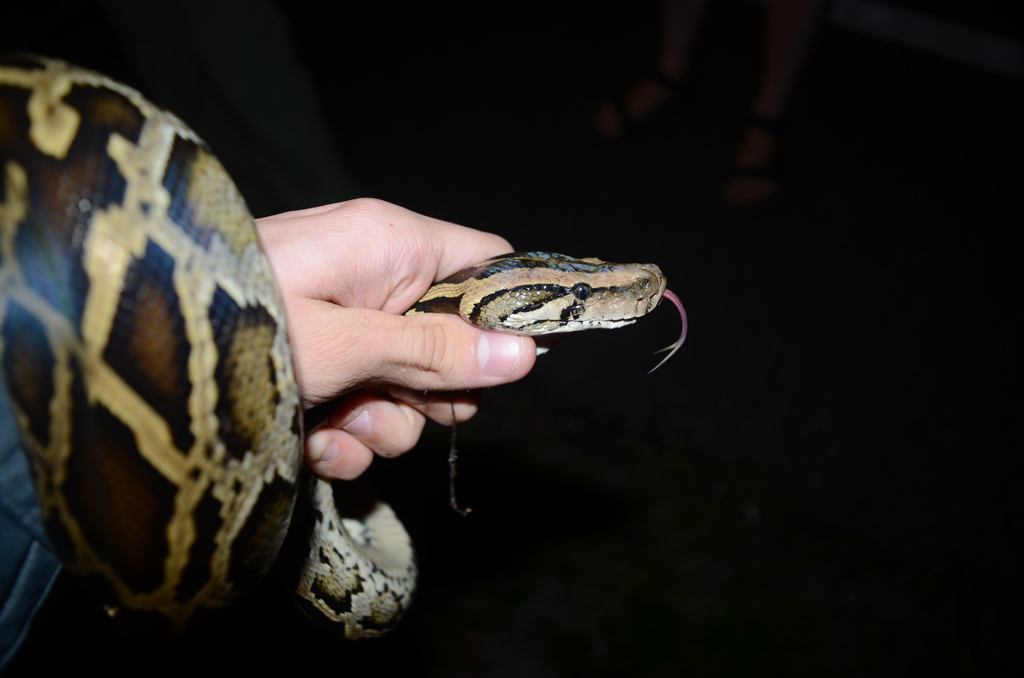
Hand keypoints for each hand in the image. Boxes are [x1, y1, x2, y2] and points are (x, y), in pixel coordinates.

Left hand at [256, 199, 535, 479]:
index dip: (505, 315)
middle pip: (450, 337)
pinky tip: (314, 447)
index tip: (506, 372)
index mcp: (390, 242)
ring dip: (384, 424)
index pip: (486, 260)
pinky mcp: (316, 361)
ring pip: (407, 383)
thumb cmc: (237, 324)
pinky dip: (347, 434)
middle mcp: (372, 275)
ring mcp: (343, 322)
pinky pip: (363, 401)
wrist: (128, 355)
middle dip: (432, 392)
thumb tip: (525, 353)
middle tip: (403, 410)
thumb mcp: (348, 345)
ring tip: (339, 433)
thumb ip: (437, 350)